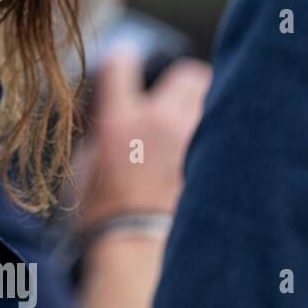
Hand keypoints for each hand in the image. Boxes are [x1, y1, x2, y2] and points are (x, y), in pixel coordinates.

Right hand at [75, 49, 211, 227]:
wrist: (136, 247)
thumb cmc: (102, 213)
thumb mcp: (85, 164)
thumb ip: (101, 133)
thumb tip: (110, 119)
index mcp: (120, 119)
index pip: (121, 63)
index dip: (122, 60)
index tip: (124, 64)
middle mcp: (161, 121)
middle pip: (190, 74)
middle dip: (185, 84)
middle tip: (177, 99)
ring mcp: (194, 140)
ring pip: (216, 103)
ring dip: (204, 112)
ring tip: (194, 128)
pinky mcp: (214, 161)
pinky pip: (222, 135)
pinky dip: (215, 139)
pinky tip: (204, 154)